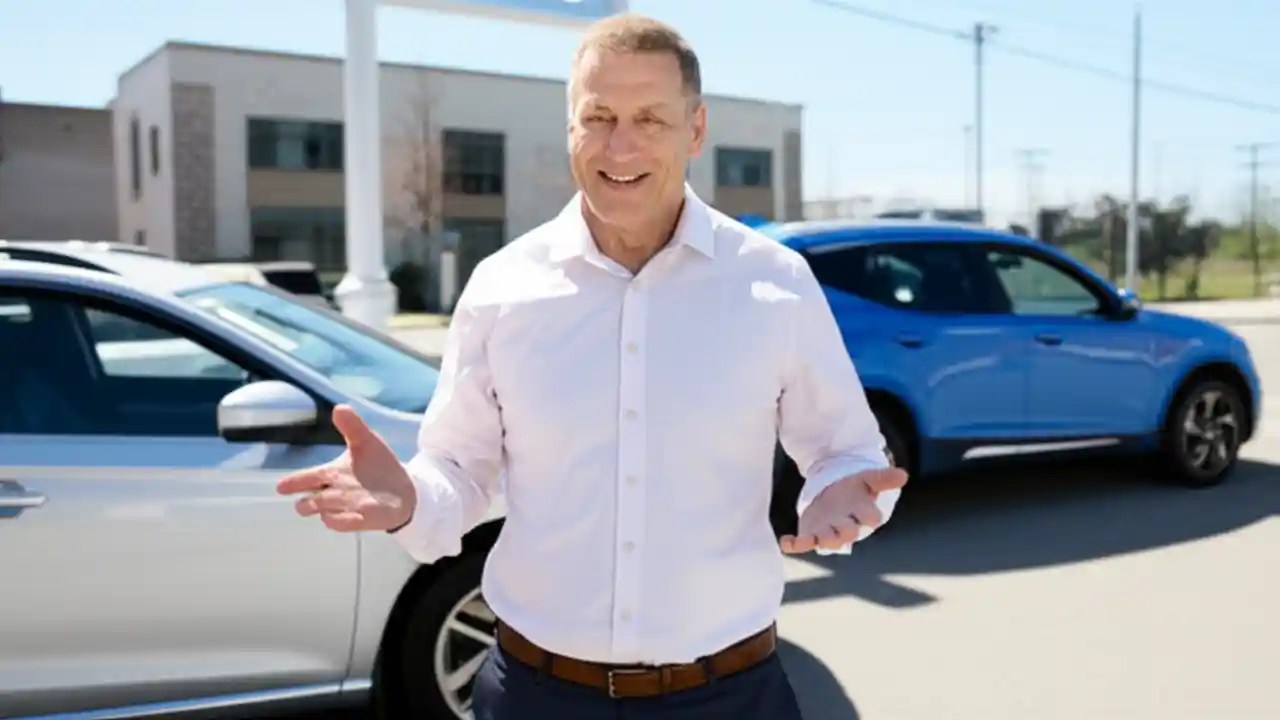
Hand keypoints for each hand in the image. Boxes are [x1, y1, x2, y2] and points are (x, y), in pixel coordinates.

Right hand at [276, 405, 415, 531]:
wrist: (403, 489)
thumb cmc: (378, 466)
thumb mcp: (367, 442)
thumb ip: (352, 426)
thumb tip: (339, 407)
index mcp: (331, 473)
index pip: (307, 478)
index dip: (294, 482)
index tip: (281, 487)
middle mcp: (334, 493)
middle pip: (310, 501)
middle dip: (306, 501)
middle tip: (307, 498)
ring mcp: (345, 508)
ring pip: (325, 511)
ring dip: (324, 507)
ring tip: (324, 502)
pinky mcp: (359, 521)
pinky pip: (343, 524)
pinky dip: (344, 521)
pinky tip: (353, 516)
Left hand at [779, 467, 907, 553]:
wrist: (835, 494)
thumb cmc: (854, 489)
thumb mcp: (867, 478)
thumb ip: (883, 478)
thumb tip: (903, 474)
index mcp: (862, 513)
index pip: (871, 518)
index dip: (872, 518)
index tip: (873, 518)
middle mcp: (845, 526)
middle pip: (847, 533)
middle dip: (845, 532)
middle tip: (844, 531)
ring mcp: (826, 531)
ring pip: (825, 540)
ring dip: (818, 540)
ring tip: (809, 540)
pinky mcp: (809, 533)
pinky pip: (801, 543)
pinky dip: (793, 545)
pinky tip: (785, 543)